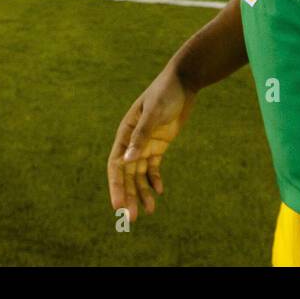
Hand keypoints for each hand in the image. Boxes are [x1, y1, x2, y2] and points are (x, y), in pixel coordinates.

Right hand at [107, 65, 195, 222]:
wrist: (183, 81)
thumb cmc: (165, 93)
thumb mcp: (154, 113)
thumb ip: (141, 136)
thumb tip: (127, 161)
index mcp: (125, 133)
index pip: (116, 165)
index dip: (115, 186)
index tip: (118, 206)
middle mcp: (132, 141)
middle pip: (127, 174)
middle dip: (128, 195)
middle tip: (132, 217)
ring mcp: (145, 144)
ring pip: (139, 174)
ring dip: (142, 192)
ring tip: (149, 211)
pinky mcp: (159, 144)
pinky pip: (153, 167)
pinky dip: (155, 180)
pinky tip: (159, 192)